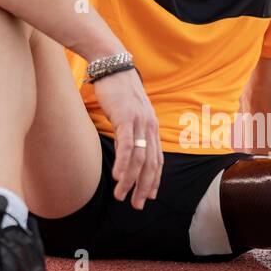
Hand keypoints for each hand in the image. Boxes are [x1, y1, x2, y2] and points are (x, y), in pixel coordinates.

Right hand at [91, 69, 161, 208]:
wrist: (112, 64)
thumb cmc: (117, 89)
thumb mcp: (128, 112)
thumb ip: (131, 130)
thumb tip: (127, 148)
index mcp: (152, 126)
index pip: (157, 159)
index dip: (154, 180)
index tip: (148, 196)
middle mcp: (150, 126)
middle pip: (151, 164)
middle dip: (144, 187)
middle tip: (137, 205)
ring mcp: (140, 122)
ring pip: (139, 159)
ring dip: (130, 181)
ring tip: (121, 197)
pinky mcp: (126, 118)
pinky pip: (127, 146)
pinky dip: (123, 164)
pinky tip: (118, 178)